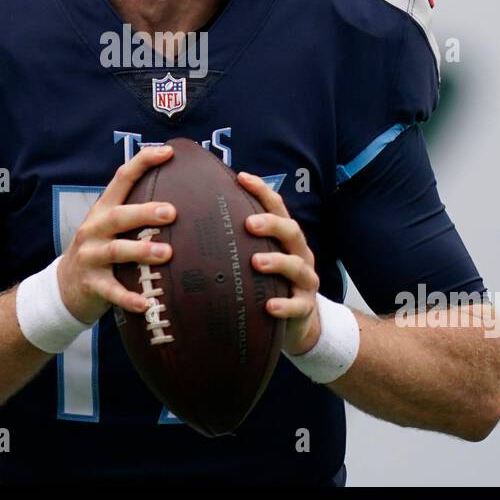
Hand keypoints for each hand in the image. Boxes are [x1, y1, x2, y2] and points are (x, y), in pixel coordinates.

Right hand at [57, 145, 176, 324]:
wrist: (63, 287)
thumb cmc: (100, 251)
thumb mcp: (109, 227)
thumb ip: (135, 213)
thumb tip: (182, 198)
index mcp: (102, 210)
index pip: (121, 179)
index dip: (143, 162)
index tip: (168, 152)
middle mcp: (94, 229)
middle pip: (118, 216)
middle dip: (144, 212)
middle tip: (172, 212)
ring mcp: (90, 256)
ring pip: (115, 251)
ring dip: (141, 251)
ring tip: (167, 253)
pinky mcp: (91, 284)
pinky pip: (112, 291)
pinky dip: (129, 298)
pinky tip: (146, 303)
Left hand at [237, 171, 321, 355]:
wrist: (295, 321)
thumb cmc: (266, 281)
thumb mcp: (256, 256)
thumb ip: (237, 239)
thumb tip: (195, 217)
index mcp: (285, 238)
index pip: (277, 207)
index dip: (262, 191)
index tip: (241, 178)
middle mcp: (299, 254)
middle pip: (291, 231)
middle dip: (271, 224)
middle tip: (248, 224)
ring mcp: (304, 280)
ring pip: (297, 266)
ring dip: (277, 262)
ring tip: (256, 262)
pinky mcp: (304, 307)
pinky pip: (298, 305)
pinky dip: (285, 305)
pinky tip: (270, 306)